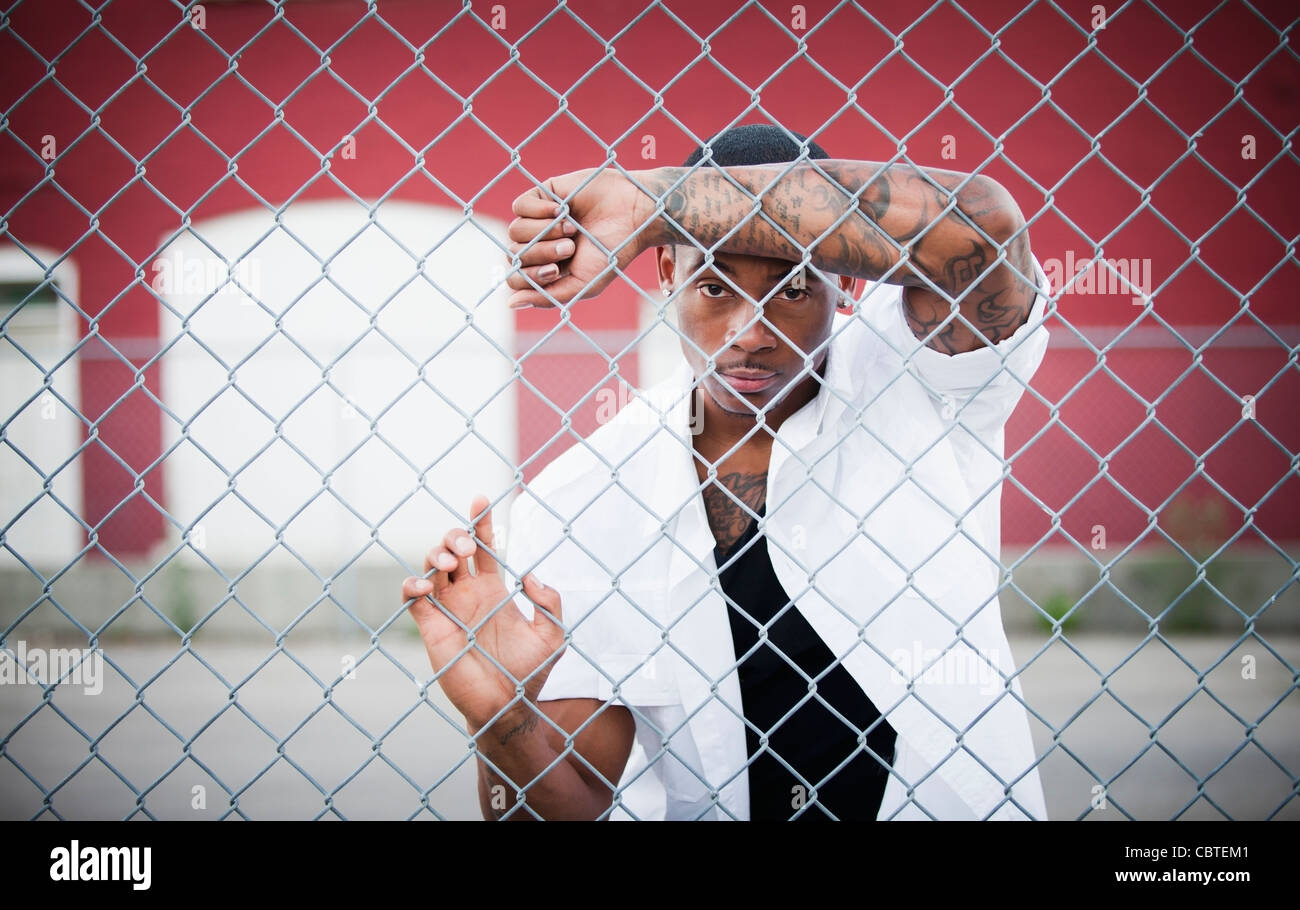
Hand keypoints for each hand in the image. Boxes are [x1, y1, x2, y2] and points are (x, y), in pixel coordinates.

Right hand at [403, 494, 564, 733]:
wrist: (507, 707)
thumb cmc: (529, 673)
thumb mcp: (553, 634)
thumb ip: (548, 602)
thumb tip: (529, 575)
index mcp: (495, 590)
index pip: (486, 548)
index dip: (481, 523)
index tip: (481, 499)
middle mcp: (468, 595)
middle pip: (453, 550)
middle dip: (455, 536)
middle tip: (466, 546)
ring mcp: (448, 609)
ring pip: (431, 566)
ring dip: (436, 554)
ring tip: (451, 561)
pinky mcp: (431, 628)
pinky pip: (413, 599)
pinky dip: (413, 585)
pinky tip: (425, 586)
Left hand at [505, 167, 655, 308]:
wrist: (634, 215)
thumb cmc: (613, 253)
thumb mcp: (583, 284)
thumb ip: (547, 296)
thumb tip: (511, 303)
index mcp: (547, 268)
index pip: (517, 277)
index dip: (530, 276)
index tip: (556, 271)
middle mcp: (540, 244)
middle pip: (513, 254)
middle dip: (540, 254)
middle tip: (569, 248)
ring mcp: (539, 219)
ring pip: (514, 231)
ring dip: (543, 232)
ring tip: (571, 229)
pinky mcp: (543, 195)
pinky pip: (519, 206)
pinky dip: (538, 211)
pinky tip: (563, 210)